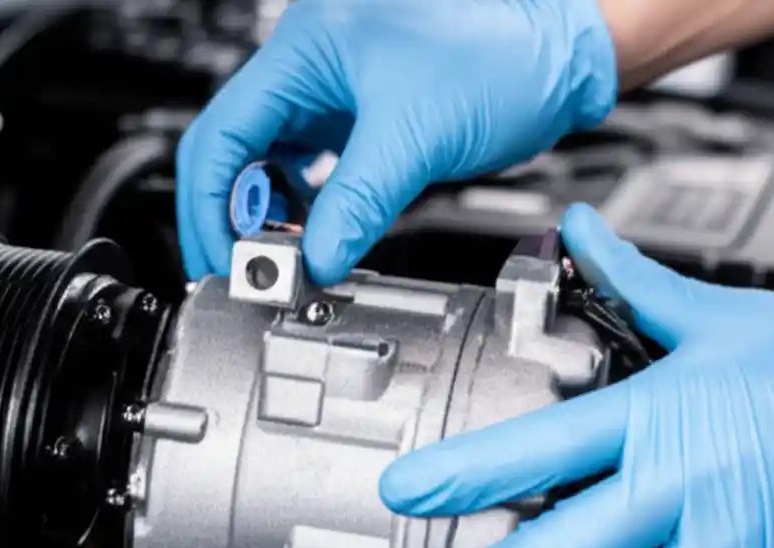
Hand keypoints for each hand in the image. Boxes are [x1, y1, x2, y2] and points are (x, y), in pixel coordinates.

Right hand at [175, 0, 616, 284]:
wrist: (561, 53)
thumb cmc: (504, 53)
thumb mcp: (417, 134)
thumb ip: (358, 203)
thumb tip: (317, 262)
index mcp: (304, 48)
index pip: (222, 135)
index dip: (212, 207)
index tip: (221, 261)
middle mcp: (309, 64)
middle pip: (235, 149)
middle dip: (235, 217)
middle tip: (245, 274)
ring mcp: (333, 88)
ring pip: (271, 160)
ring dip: (271, 215)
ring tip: (283, 262)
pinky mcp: (361, 113)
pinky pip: (312, 165)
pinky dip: (308, 206)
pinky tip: (316, 235)